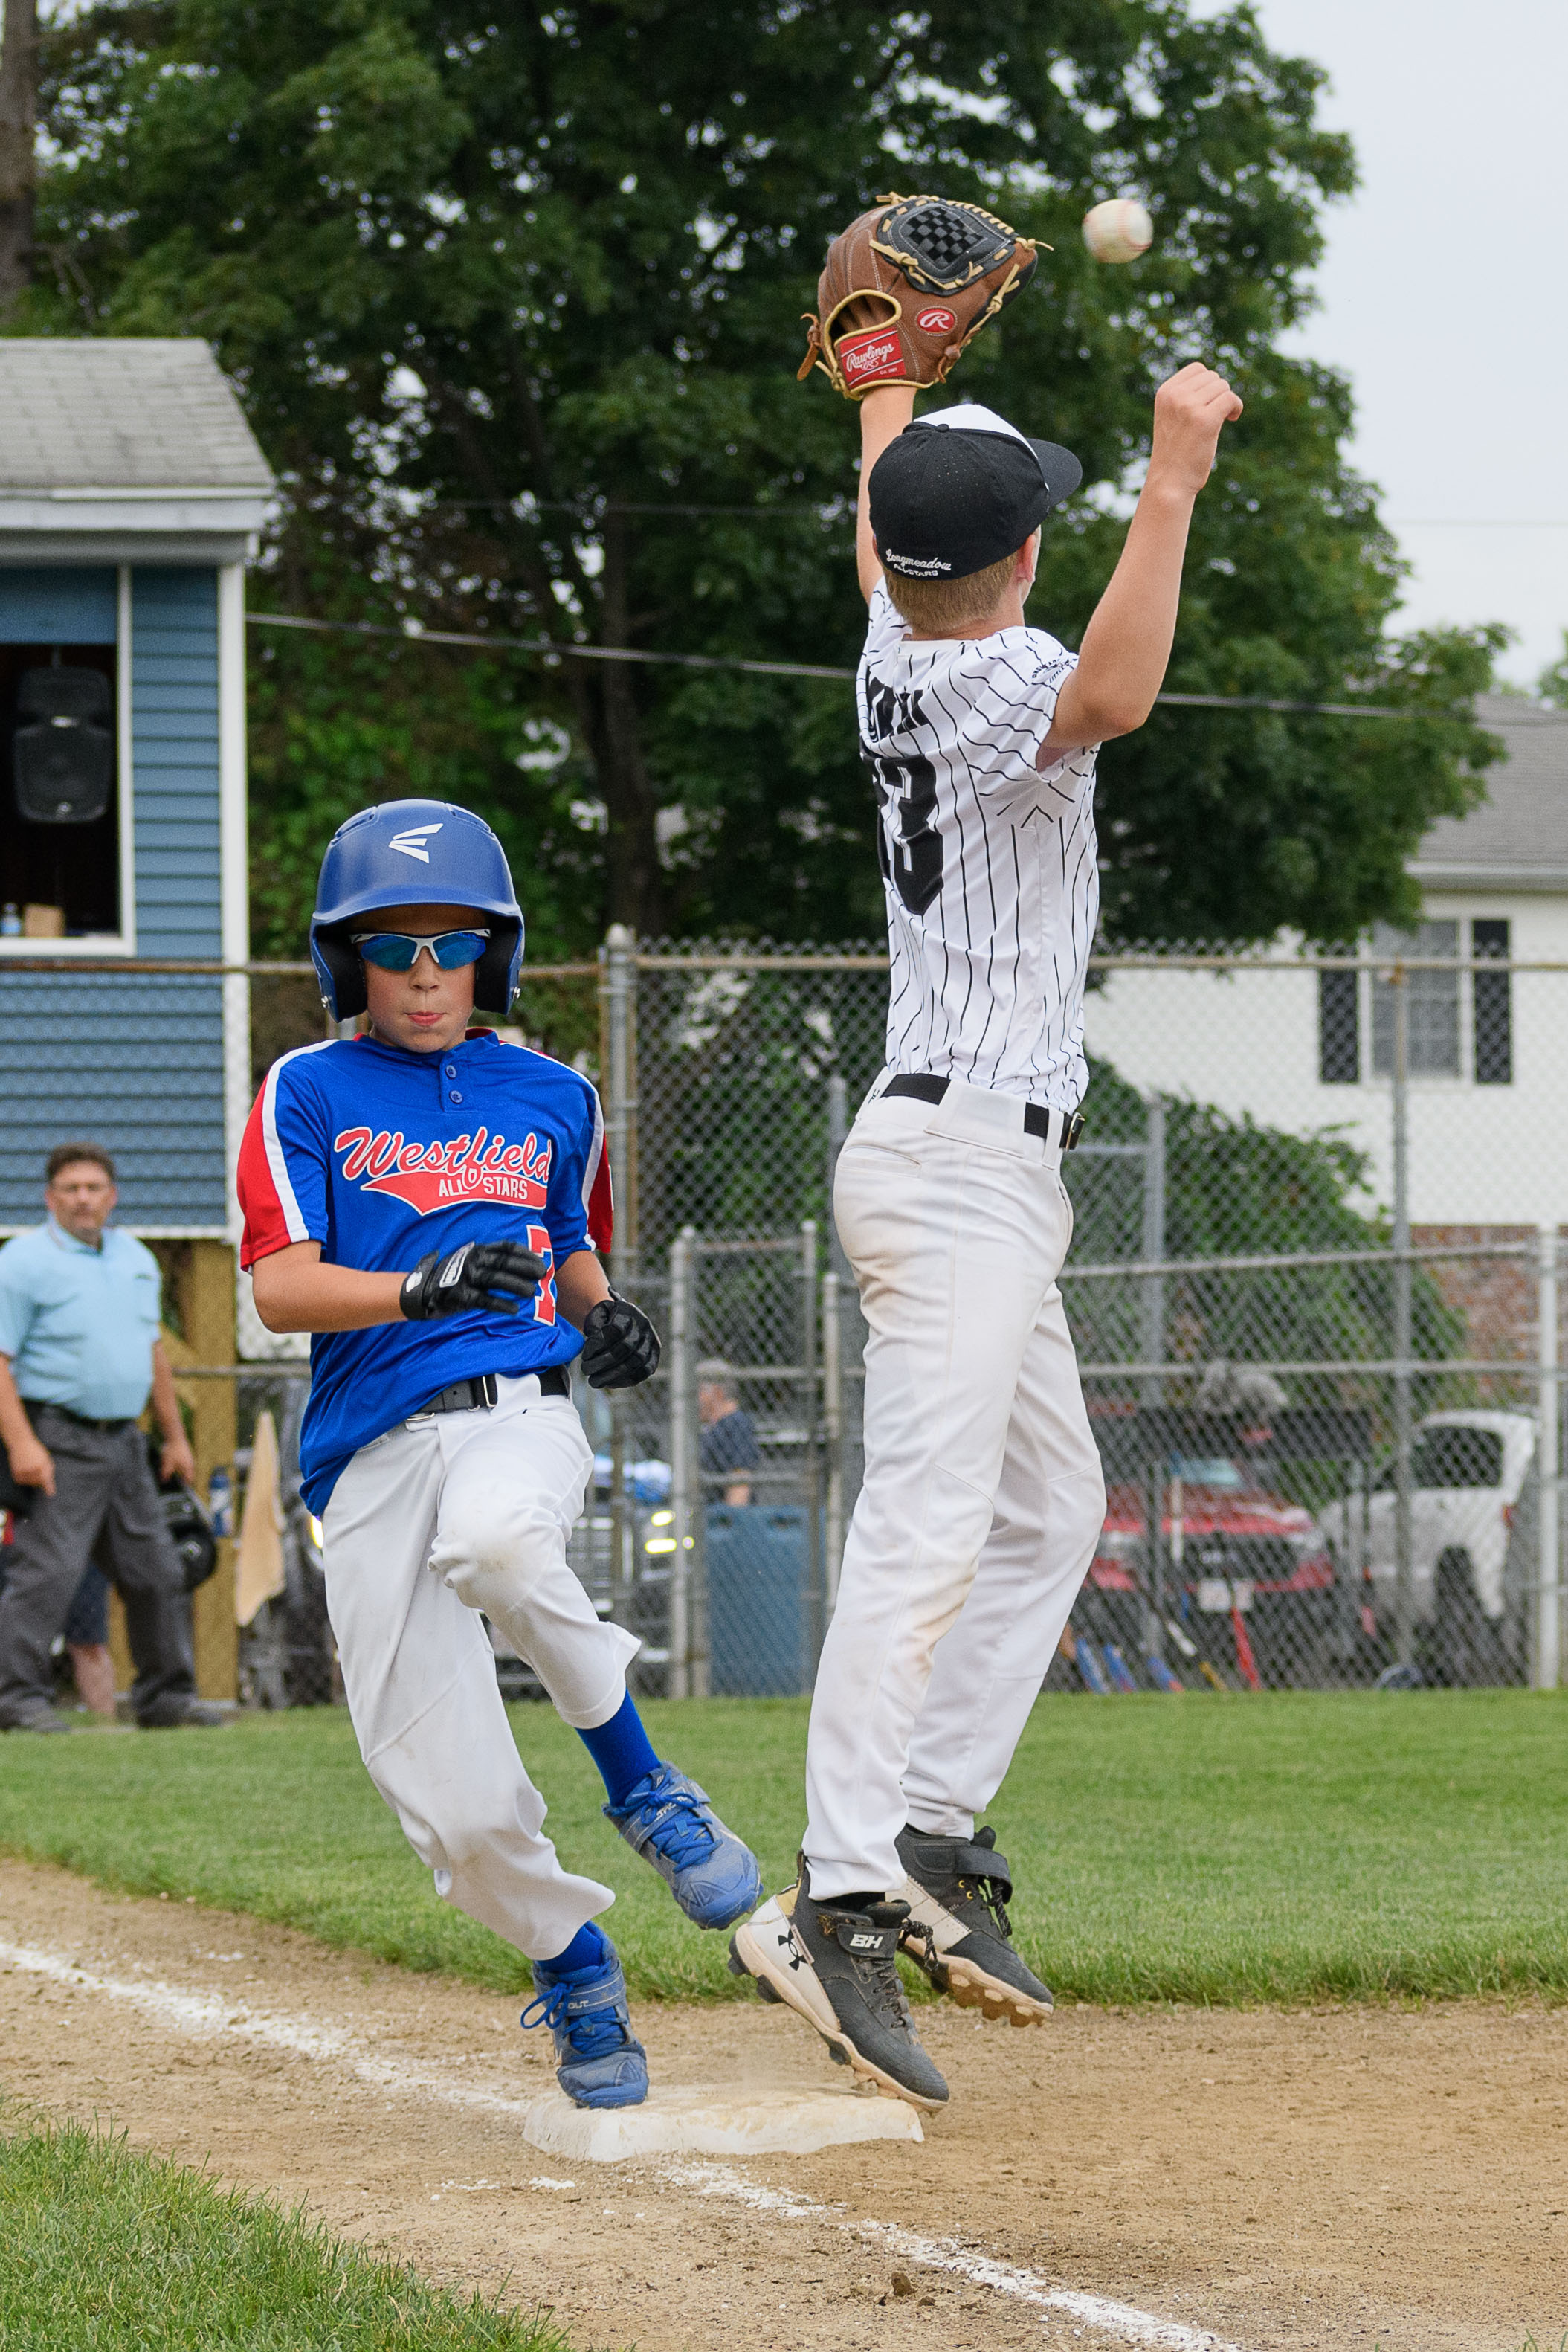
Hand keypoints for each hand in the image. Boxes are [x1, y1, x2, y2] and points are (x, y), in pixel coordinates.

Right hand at [7, 1433, 54, 1497]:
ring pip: (30, 1483)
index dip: (49, 1488)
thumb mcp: (46, 1459)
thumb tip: (48, 1484)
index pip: (45, 1479)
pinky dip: (24, 1478)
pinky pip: (22, 1481)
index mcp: (42, 1465)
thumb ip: (48, 1471)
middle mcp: (33, 1470)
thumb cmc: (36, 1451)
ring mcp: (23, 1472)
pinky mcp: (16, 1473)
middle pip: (38, 1482)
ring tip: (29, 1466)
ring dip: (31, 1478)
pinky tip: (24, 1468)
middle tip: (36, 1467)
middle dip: (39, 1478)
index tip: (50, 1494)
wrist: (21, 1443)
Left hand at [160, 1431, 196, 1487]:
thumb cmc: (172, 1450)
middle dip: (182, 1480)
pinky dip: (179, 1466)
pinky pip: (183, 1462)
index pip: (189, 1481)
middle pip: (188, 1475)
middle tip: (176, 1485)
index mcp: (188, 1468)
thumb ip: (165, 1474)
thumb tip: (164, 1482)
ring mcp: (189, 1457)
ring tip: (172, 1475)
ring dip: (181, 1472)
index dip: (185, 1486)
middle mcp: (190, 1463)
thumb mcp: (166, 1464)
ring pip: (185, 1468)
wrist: (175, 1435)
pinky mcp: (185, 1452)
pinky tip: (172, 1464)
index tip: (181, 1491)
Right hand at [400, 1240, 546, 1320]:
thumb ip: (490, 1259)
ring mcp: (466, 1278)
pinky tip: (514, 1310)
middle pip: (504, 1262)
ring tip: (531, 1292)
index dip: (525, 1253)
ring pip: (496, 1280)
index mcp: (478, 1250)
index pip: (506, 1247)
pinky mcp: (461, 1296)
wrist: (422, 1290)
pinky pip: (484, 1300)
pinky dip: (500, 1305)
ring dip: (516, 1285)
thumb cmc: (452, 1276)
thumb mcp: (470, 1260)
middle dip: (525, 1267)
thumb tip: (521, 1266)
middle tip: (542, 1273)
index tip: (540, 1260)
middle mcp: (473, 1261)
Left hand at [579, 1294, 661, 1389]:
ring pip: (634, 1363)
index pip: (615, 1329)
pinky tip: (608, 1382)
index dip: (598, 1344)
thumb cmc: (605, 1320)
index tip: (585, 1353)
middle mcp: (644, 1326)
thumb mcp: (597, 1314)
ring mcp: (652, 1343)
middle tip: (585, 1370)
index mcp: (628, 1311)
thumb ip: (593, 1323)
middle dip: (602, 1362)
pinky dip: (623, 1381)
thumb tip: (594, 1337)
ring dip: (611, 1375)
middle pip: (625, 1348)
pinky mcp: (653, 1358)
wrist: (623, 1322)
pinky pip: (641, 1373)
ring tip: (594, 1381)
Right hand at [1146, 361, 1243, 498]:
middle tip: (1215, 416)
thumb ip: (1186, 396)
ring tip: (1221, 420)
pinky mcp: (1205, 420)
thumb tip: (1217, 380)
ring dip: (1227, 403)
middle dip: (1218, 395)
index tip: (1208, 403)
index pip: (1198, 369)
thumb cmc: (1175, 452)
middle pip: (1213, 378)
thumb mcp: (1172, 417)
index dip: (1209, 384)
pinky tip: (1232, 419)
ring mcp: (1189, 407)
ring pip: (1223, 388)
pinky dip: (1236, 407)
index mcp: (1165, 392)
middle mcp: (1175, 396)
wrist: (1169, 482)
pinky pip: (1231, 399)